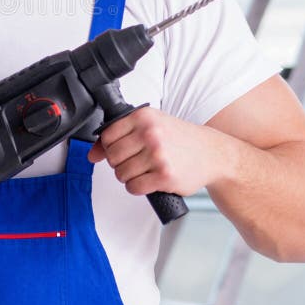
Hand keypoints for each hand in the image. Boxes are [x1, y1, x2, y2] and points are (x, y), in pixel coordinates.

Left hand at [88, 106, 226, 196]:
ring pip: (121, 174)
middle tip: (133, 162)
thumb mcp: (150, 127)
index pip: (107, 136)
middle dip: (119, 163)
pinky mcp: (164, 177)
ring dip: (128, 177)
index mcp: (144, 117)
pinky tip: (148, 181)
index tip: (121, 149)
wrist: (212, 153)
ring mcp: (158, 156)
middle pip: (112, 156)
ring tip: (143, 171)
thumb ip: (119, 136)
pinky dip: (137, 187)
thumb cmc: (179, 139)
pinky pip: (134, 187)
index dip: (110, 147)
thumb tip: (91, 154)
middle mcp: (150, 134)